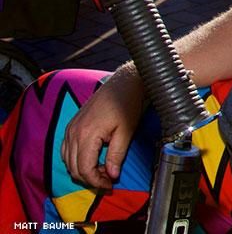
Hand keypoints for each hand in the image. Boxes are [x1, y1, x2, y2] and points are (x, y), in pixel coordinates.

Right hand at [61, 68, 146, 189]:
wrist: (124, 83)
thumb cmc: (127, 104)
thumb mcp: (126, 132)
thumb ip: (117, 155)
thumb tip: (112, 175)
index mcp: (86, 134)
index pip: (84, 169)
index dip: (97, 181)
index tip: (110, 184)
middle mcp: (73, 132)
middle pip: (73, 167)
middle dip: (90, 178)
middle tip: (108, 179)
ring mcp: (70, 128)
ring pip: (68, 160)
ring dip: (82, 169)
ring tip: (103, 169)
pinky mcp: (72, 125)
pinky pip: (67, 149)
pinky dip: (76, 159)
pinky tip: (94, 159)